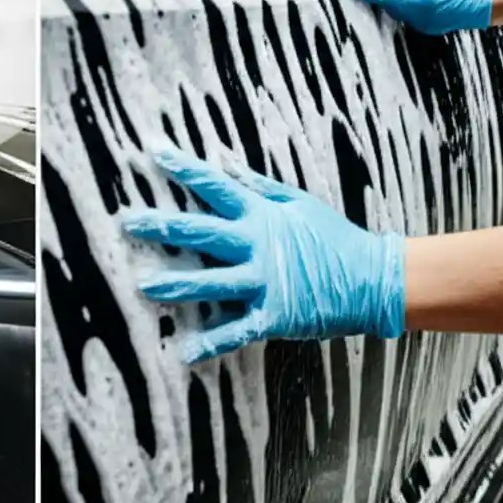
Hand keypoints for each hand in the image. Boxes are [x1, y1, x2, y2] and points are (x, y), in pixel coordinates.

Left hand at [121, 149, 404, 362]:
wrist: (373, 279)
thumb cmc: (335, 237)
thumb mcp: (299, 203)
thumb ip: (260, 186)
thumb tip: (227, 164)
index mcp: (262, 216)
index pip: (215, 185)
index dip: (184, 167)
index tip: (153, 151)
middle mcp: (257, 246)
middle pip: (201, 233)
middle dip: (163, 226)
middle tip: (128, 222)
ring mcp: (263, 283)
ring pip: (210, 283)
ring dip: (176, 285)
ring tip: (144, 286)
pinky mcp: (273, 316)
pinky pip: (236, 330)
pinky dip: (211, 342)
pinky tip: (186, 351)